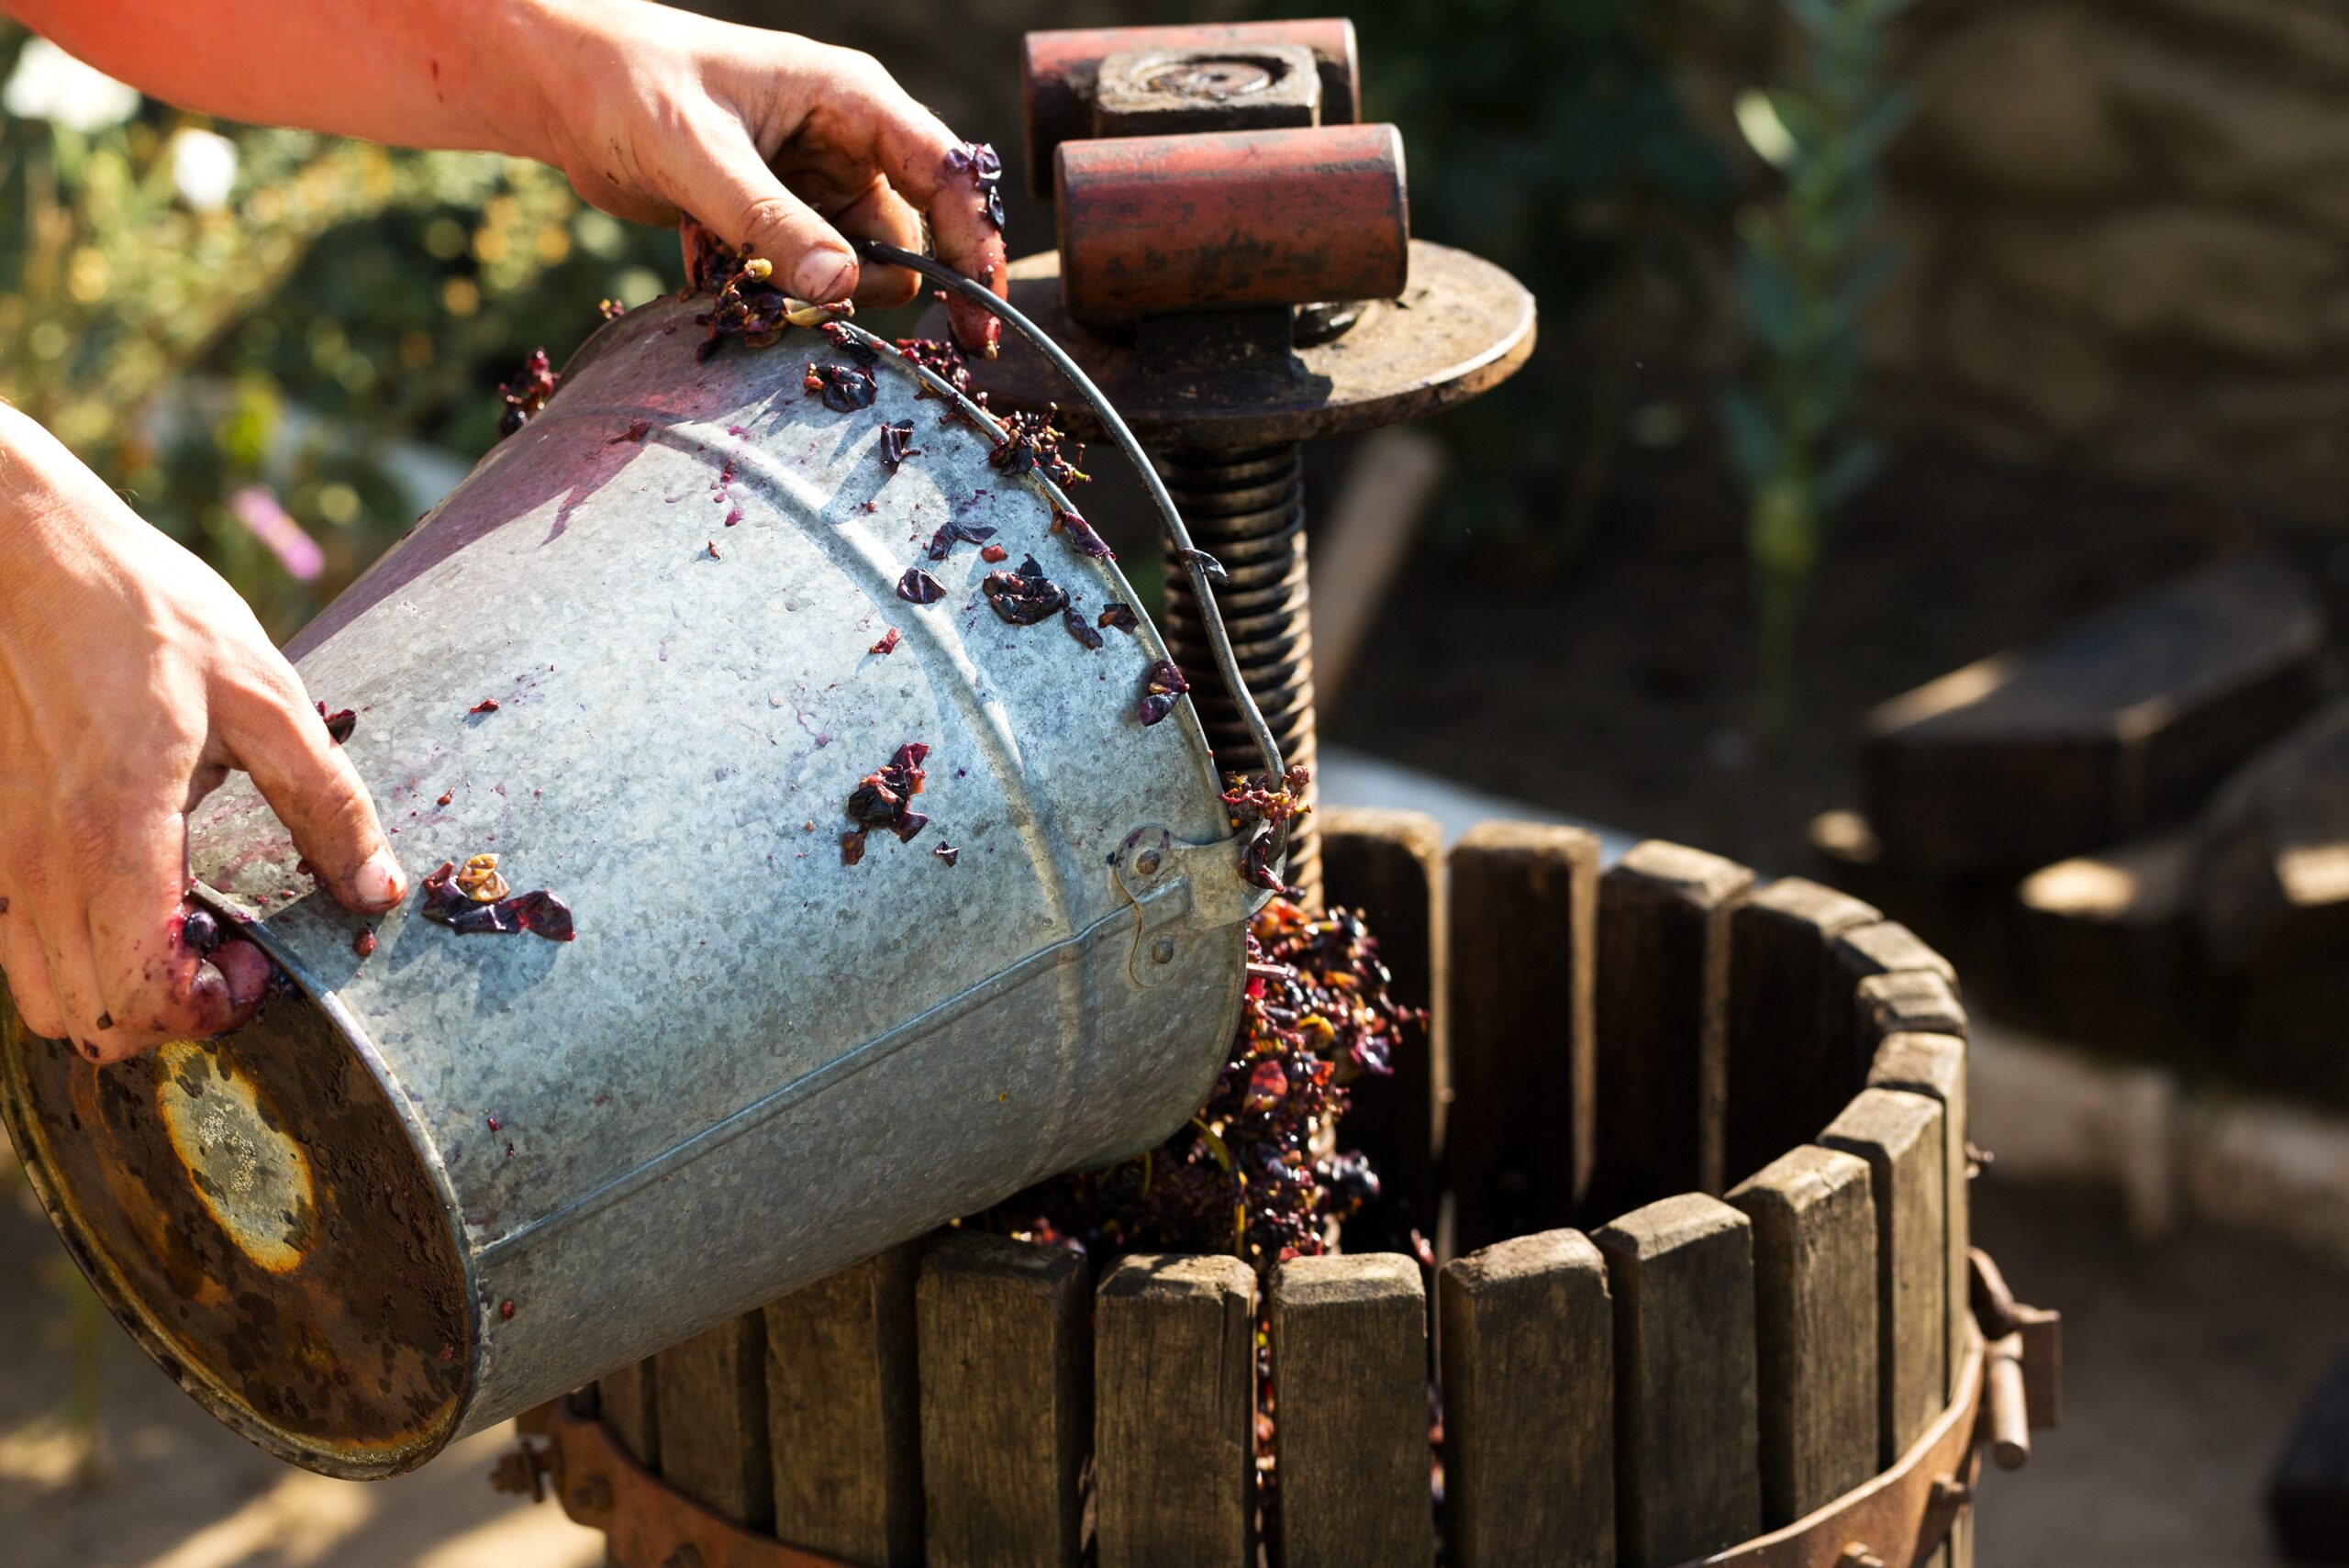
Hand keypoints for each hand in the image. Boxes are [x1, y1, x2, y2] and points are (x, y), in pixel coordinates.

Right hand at [0, 407, 405, 1062]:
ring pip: (45, 1001)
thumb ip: (328, 804)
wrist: (29, 552)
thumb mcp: (267, 697)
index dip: (213, 1007)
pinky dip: (83, 962)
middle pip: (93, 1019)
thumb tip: (379, 890)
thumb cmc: (151, 614)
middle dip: (176, 1012)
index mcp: (114, 827)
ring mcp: (5, 857)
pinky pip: (23, 952)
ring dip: (125, 995)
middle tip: (236, 956)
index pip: (144, 992)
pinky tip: (142, 905)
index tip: (261, 964)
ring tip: (191, 934)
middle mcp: (42, 860)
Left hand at [519, 2, 1008, 350]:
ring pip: (854, 275)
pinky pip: (807, 282)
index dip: (975, 250)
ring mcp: (818, 188)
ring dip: (804, 294)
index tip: (977, 327)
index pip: (949, 178)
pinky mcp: (783, 223)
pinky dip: (769, 291)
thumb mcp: (697, 154)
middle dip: (860, 286)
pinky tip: (712, 260)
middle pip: (906, 246)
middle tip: (799, 302)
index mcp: (854, 103)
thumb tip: (842, 287)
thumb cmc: (630, 87)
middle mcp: (851, 147)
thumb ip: (769, 221)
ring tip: (732, 266)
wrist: (565, 88)